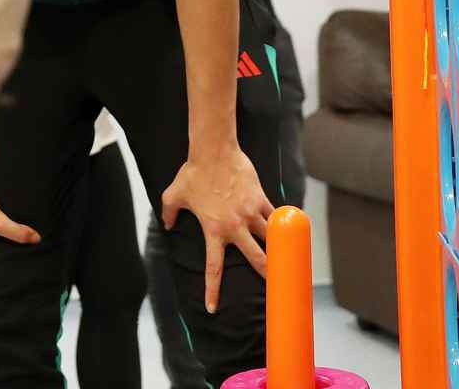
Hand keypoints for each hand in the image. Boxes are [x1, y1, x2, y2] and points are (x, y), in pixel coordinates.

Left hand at [160, 148, 274, 312]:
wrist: (214, 151)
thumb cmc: (193, 173)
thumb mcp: (173, 195)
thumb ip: (169, 213)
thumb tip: (167, 224)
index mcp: (213, 230)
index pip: (213, 268)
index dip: (212, 290)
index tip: (212, 308)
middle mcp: (235, 226)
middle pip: (256, 258)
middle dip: (267, 275)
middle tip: (276, 289)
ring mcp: (251, 212)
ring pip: (271, 238)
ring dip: (280, 251)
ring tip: (290, 263)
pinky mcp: (261, 198)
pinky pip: (276, 215)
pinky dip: (283, 223)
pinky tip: (292, 230)